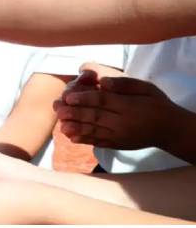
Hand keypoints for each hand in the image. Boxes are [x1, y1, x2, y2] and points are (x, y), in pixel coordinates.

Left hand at [54, 64, 183, 148]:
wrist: (170, 129)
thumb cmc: (156, 104)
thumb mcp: (146, 88)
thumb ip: (124, 85)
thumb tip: (102, 82)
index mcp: (129, 106)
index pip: (102, 101)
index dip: (84, 99)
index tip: (68, 97)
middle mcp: (123, 123)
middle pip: (95, 117)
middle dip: (74, 113)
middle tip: (57, 109)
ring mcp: (119, 136)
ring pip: (94, 131)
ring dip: (76, 128)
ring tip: (60, 125)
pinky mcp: (118, 145)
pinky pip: (99, 142)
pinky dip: (85, 140)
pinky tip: (72, 137)